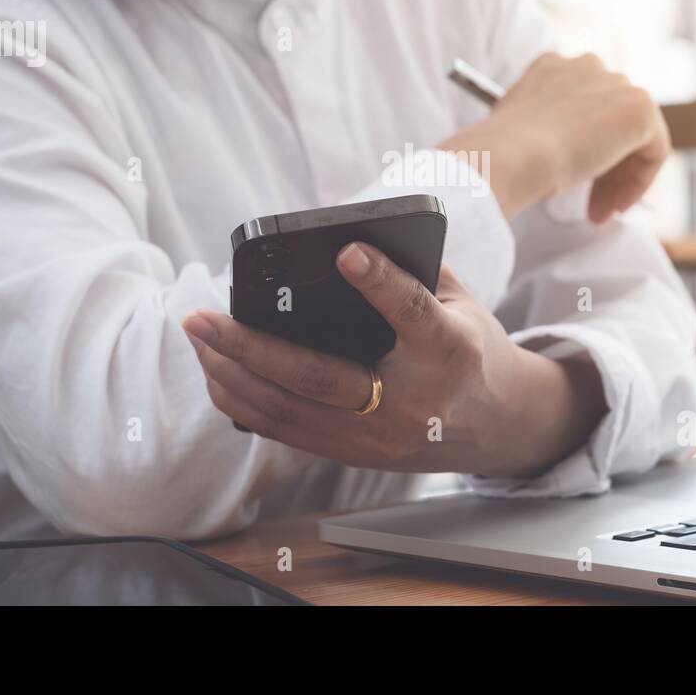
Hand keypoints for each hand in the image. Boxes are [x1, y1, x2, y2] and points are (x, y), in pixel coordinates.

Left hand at [182, 242, 606, 477]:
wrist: (497, 428)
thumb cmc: (471, 349)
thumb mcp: (460, 303)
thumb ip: (412, 272)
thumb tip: (345, 241)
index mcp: (449, 351)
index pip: (411, 312)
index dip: (380, 283)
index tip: (345, 253)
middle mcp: (410, 400)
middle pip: (318, 378)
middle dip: (250, 347)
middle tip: (202, 317)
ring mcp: (379, 436)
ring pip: (289, 411)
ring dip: (232, 375)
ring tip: (198, 340)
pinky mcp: (356, 454)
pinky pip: (287, 432)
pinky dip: (245, 403)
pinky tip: (217, 375)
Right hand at [439, 52, 669, 222]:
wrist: (510, 154)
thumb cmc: (501, 152)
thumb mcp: (516, 134)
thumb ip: (540, 131)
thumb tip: (553, 155)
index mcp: (552, 68)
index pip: (582, 106)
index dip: (580, 147)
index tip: (568, 181)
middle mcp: (587, 66)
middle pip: (611, 120)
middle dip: (605, 166)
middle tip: (589, 204)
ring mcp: (616, 85)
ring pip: (634, 137)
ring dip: (619, 179)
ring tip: (597, 211)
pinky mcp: (639, 110)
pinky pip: (654, 151)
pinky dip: (638, 183)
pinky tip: (613, 205)